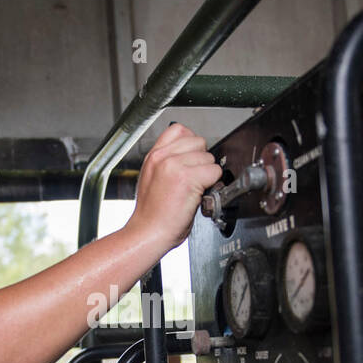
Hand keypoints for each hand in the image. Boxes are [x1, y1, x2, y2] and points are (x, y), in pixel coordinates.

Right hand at [127, 123, 222, 251]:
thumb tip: (188, 157)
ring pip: (208, 157)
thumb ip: (166, 163)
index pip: (179, 129)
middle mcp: (162, 157)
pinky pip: (214, 172)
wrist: (148, 233)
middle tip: (195, 178)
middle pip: (198, 141)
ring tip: (195, 189)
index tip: (192, 159)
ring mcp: (174, 166)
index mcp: (153, 156)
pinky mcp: (187, 178)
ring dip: (207, 174)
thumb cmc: (152, 215)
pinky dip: (213, 184)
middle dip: (201, 160)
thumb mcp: (151, 179)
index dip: (191, 144)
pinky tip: (200, 194)